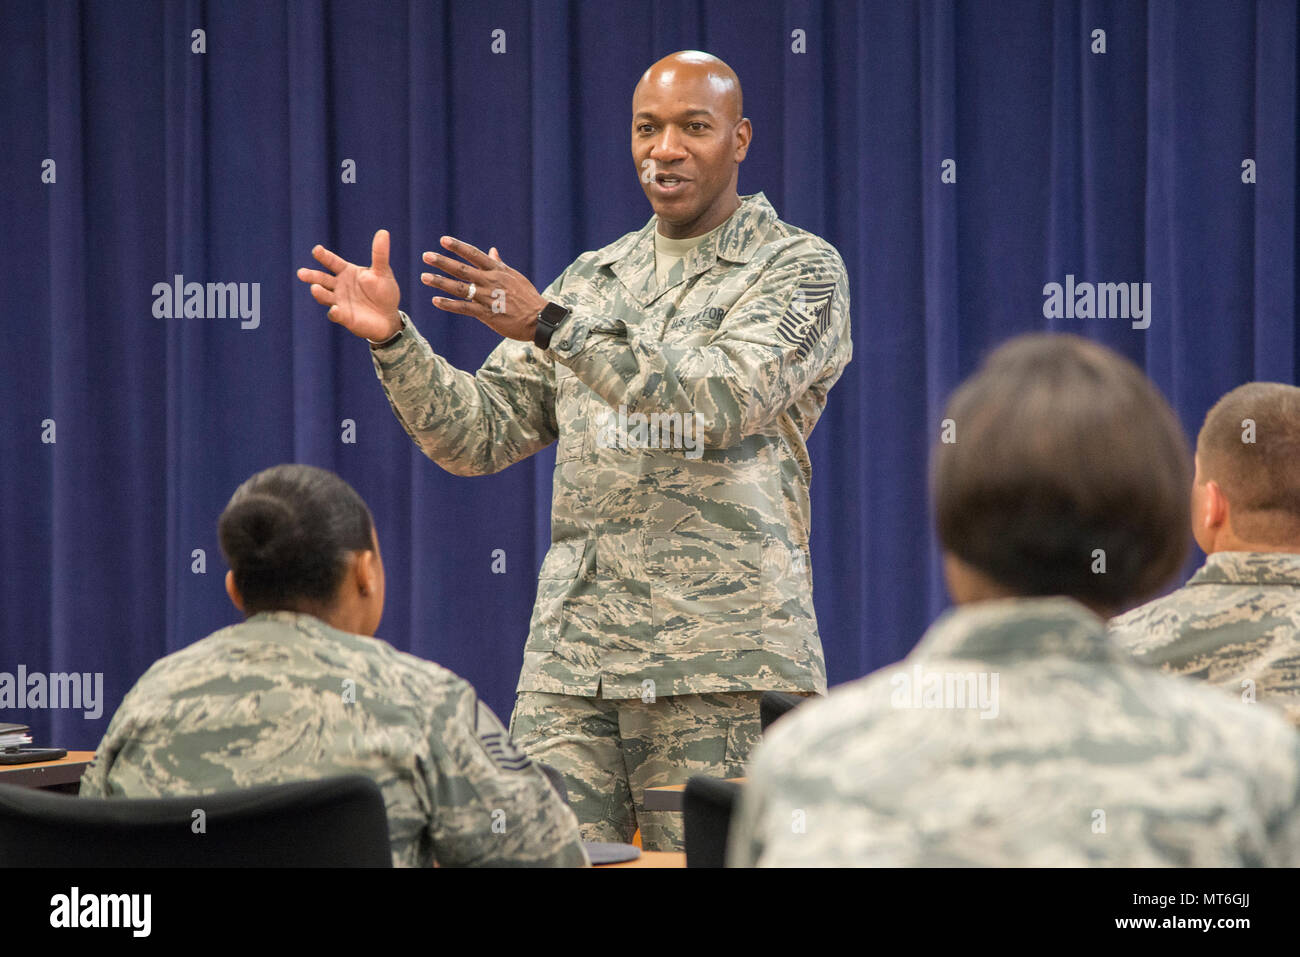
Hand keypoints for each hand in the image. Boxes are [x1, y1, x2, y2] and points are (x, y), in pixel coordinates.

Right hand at [297, 229, 400, 340]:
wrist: (388, 317)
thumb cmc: (384, 291)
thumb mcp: (383, 271)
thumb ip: (380, 254)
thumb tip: (383, 232)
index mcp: (346, 271)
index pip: (332, 262)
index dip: (323, 256)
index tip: (317, 250)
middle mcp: (339, 286)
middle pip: (322, 279)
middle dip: (312, 276)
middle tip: (301, 273)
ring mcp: (339, 301)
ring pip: (324, 296)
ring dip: (319, 292)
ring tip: (315, 288)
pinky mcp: (344, 317)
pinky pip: (336, 315)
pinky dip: (334, 312)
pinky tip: (335, 309)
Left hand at [421, 236, 548, 341]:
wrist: (539, 319)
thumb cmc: (528, 297)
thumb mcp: (515, 276)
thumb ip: (500, 264)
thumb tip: (492, 250)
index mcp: (498, 270)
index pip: (475, 255)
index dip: (458, 247)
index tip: (443, 240)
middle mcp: (491, 281)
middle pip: (462, 269)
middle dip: (443, 262)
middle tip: (426, 256)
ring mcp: (488, 298)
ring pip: (460, 288)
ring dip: (440, 282)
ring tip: (424, 277)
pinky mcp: (487, 314)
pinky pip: (464, 308)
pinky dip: (449, 304)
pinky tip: (435, 300)